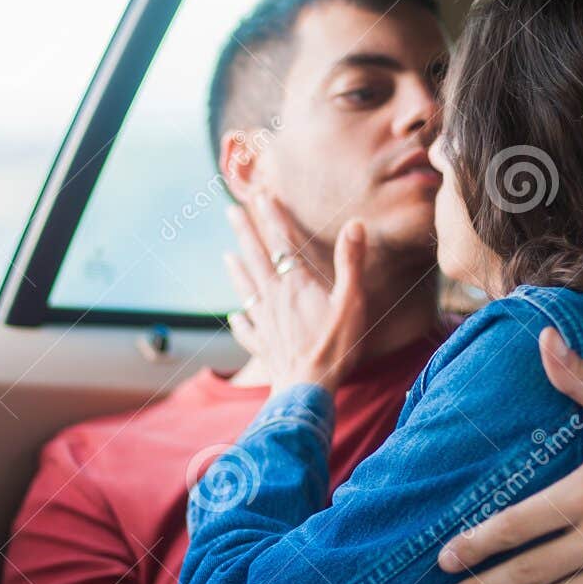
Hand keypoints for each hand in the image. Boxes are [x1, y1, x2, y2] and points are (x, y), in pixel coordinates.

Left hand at [223, 192, 369, 392]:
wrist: (307, 389)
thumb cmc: (334, 347)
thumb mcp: (351, 301)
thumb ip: (350, 262)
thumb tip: (355, 224)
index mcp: (296, 283)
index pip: (282, 241)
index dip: (272, 216)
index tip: (262, 194)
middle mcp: (274, 297)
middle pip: (255, 257)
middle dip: (244, 232)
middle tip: (230, 210)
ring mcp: (264, 322)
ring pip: (246, 289)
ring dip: (236, 269)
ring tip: (227, 255)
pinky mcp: (262, 345)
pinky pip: (246, 328)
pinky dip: (239, 320)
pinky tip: (234, 317)